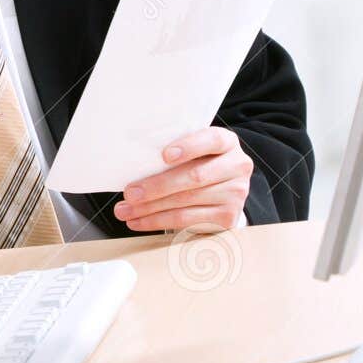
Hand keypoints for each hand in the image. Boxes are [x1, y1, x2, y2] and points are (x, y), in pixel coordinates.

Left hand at [115, 127, 252, 231]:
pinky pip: (187, 220)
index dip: (189, 147)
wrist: (221, 191)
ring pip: (186, 201)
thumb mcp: (192, 152)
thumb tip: (133, 162)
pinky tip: (139, 221)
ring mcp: (235, 194)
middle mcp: (237, 166)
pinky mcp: (227, 217)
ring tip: (126, 210)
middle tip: (130, 193)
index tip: (164, 155)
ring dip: (150, 208)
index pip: (212, 140)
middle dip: (156, 186)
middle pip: (194, 177)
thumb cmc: (197, 165)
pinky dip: (158, 221)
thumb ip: (173, 152)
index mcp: (226, 142)